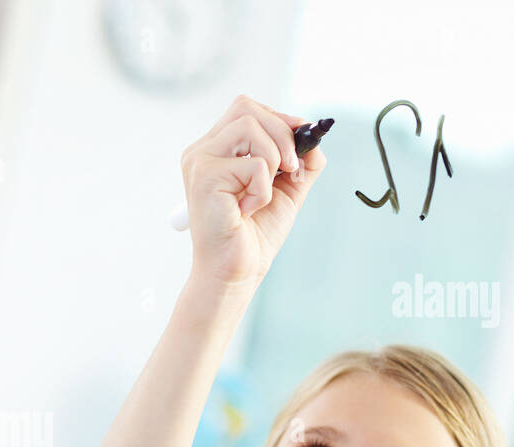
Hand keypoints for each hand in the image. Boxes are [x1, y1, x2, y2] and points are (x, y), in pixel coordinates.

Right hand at [180, 94, 326, 287]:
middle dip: (283, 133)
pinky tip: (248, 210)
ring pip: (250, 126)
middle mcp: (202, 151)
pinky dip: (264, 190)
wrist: (236, 271)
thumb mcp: (287, 187)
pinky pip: (253, 164)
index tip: (301, 145)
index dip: (280, 120)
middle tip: (292, 168)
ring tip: (266, 192)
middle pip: (247, 108)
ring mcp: (199, 161)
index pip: (247, 109)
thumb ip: (302, 158)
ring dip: (274, 159)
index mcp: (216, 149)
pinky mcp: (204, 177)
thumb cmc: (254, 234)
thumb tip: (314, 134)